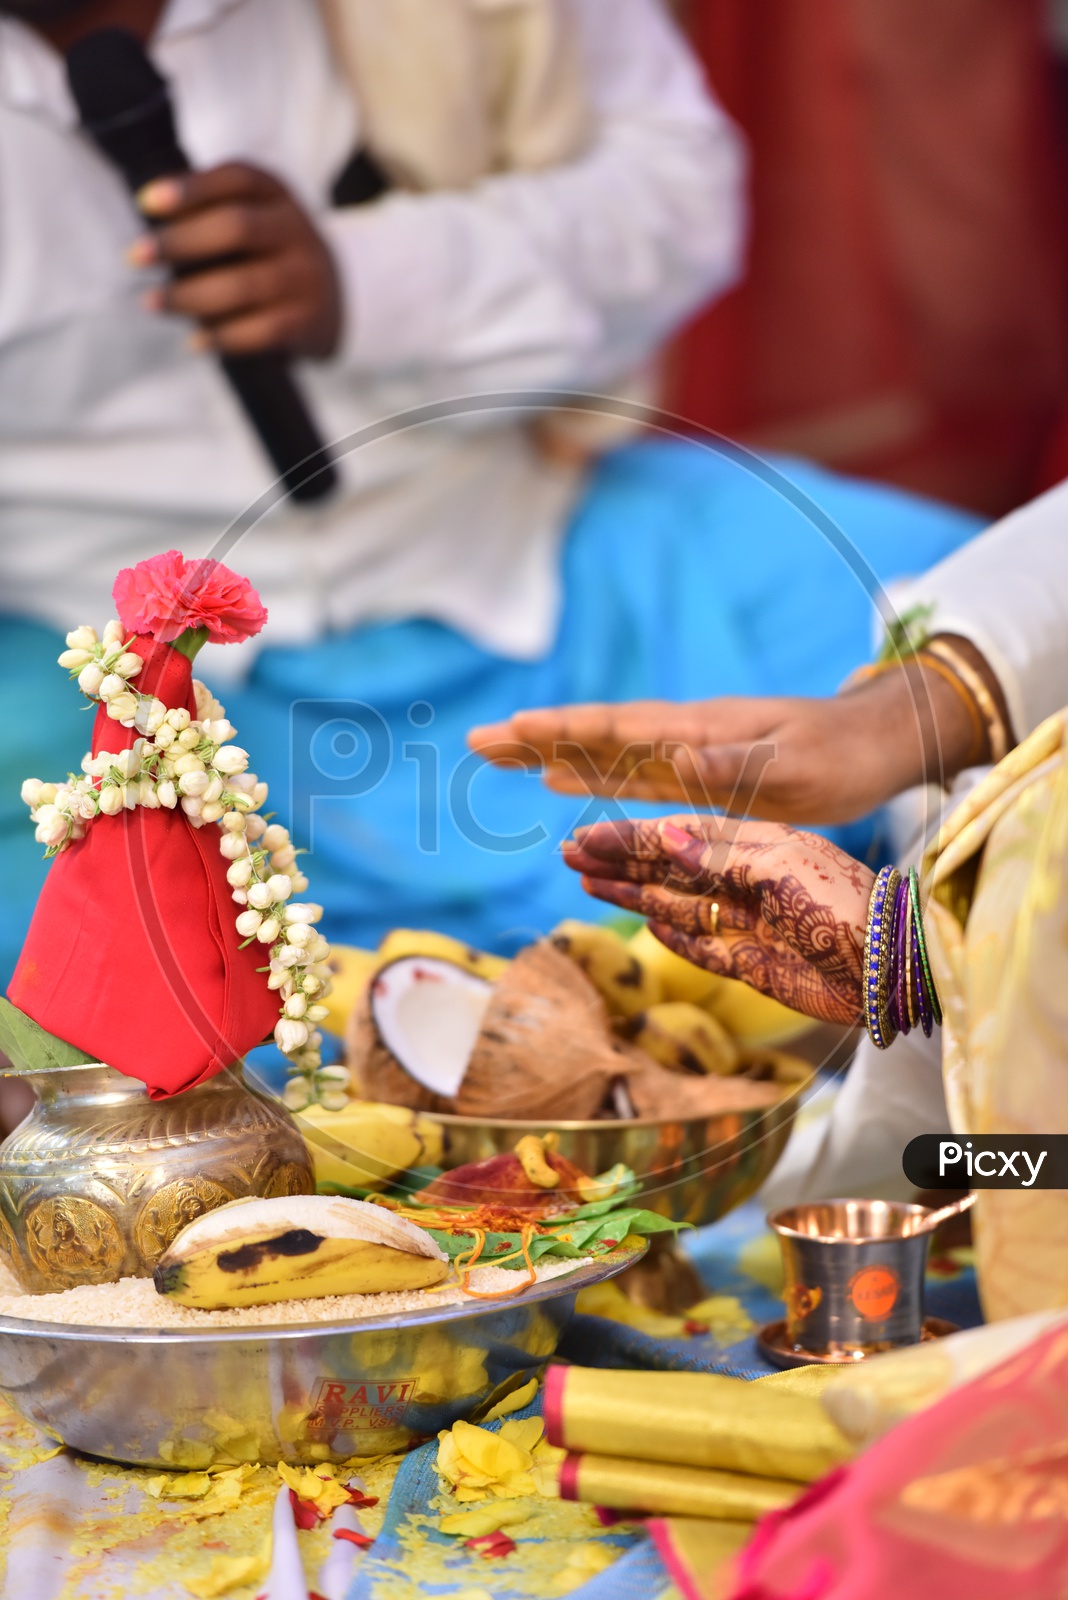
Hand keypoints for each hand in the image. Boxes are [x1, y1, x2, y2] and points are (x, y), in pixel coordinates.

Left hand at [131, 164, 340, 358]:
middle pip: (236, 228)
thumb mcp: (254, 214)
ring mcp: (304, 277)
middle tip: (136, 256)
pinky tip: (195, 342)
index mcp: (277, 194)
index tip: (145, 203)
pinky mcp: (306, 321)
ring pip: (243, 285)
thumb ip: (210, 212)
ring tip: (152, 303)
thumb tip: (148, 226)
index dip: (191, 188)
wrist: (340, 297)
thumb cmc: (271, 251)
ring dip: (189, 296)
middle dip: (180, 242)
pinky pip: (260, 331)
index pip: (236, 178)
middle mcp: (295, 230)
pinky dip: (223, 338)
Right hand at [468, 638, 1006, 825]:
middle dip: (535, 738)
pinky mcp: (696, 774)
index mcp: (698, 730)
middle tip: (475, 742)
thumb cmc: (842, 757)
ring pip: (603, 753)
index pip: (617, 728)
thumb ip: (734, 767)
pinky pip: (629, 776)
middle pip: (594, 735)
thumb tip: (672, 762)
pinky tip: (557, 780)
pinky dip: (588, 775)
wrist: (876, 744)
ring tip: (496, 757)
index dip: (562, 731)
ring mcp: (685, 753)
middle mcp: (681, 737)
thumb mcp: (796, 768)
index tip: (509, 730)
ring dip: (549, 754)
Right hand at [563, 817, 873, 1025]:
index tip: (584, 835)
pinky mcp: (752, 964)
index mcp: (752, 845)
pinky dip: (673, 936)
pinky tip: (646, 923)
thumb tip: (664, 837)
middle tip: (569, 854)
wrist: (892, 968)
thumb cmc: (844, 905)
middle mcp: (743, 880)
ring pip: (675, 905)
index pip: (676, 837)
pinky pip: (700, 947)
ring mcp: (746, 922)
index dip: (629, 837)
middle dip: (619, 861)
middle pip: (666, 869)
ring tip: (587, 882)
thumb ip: (721, 856)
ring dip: (632, 893)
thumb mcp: (782, 867)